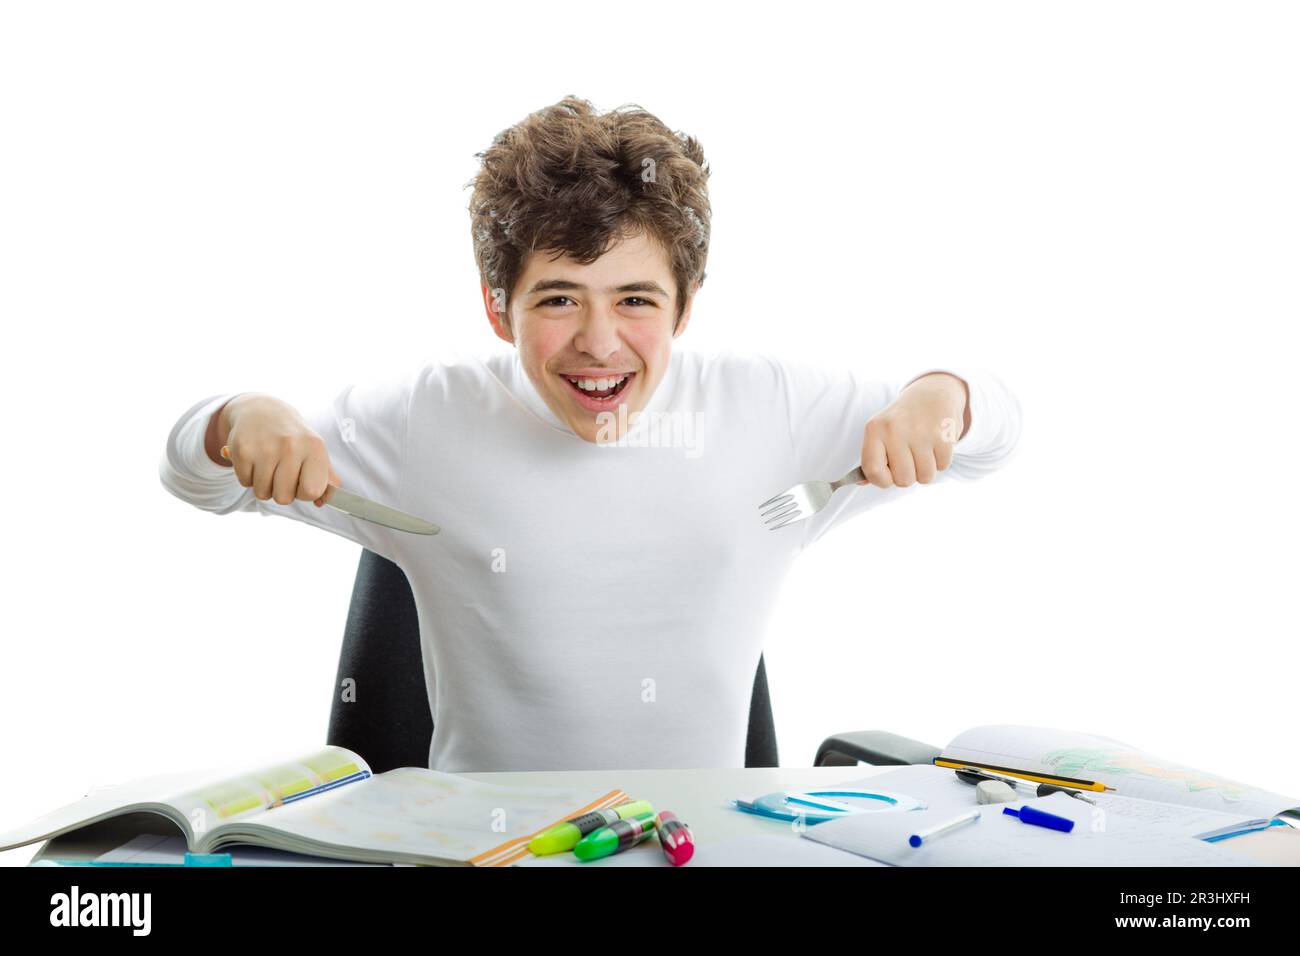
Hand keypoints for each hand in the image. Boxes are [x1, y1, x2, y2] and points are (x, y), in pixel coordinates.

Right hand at [217, 394, 341, 506]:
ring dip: (264, 485)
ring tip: (268, 465)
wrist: (262, 411)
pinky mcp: (243, 450)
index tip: (301, 481)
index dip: (305, 493)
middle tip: (281, 472)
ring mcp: (265, 448)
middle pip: (284, 498)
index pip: (312, 492)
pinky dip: (248, 476)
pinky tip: (255, 459)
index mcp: (314, 447)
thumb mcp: (315, 451)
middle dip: (282, 491)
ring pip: (263, 493)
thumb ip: (326, 478)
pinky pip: (245, 483)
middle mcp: (291, 446)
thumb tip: (321, 502)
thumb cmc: (294, 437)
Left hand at [858, 373, 967, 487]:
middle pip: (903, 480)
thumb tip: (861, 483)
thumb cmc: (901, 421)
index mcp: (874, 429)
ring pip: (925, 477)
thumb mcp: (880, 432)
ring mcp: (921, 431)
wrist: (932, 394)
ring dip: (926, 470)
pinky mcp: (943, 434)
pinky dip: (940, 460)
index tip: (889, 474)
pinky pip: (943, 467)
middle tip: (909, 458)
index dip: (882, 481)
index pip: (873, 471)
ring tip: (922, 450)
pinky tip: (935, 444)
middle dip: (908, 475)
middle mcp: (895, 429)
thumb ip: (871, 459)